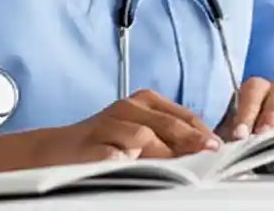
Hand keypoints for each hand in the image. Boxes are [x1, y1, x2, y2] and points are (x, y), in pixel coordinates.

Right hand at [43, 90, 222, 162]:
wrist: (52, 151)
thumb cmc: (103, 143)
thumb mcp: (140, 133)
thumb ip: (170, 138)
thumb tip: (207, 151)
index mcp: (144, 102)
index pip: (184, 116)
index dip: (203, 133)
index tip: (220, 151)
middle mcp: (127, 108)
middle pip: (168, 124)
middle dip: (192, 142)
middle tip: (210, 157)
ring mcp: (107, 126)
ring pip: (143, 137)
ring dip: (165, 155)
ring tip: (184, 172)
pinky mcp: (89, 147)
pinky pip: (114, 155)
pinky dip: (129, 163)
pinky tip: (140, 171)